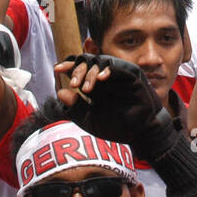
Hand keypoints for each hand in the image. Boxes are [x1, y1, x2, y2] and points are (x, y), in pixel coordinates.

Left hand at [53, 54, 167, 147]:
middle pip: (89, 63)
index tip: (57, 69)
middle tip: (74, 84)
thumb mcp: (89, 118)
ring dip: (91, 72)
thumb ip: (75, 107)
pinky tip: (101, 77)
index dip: (69, 66)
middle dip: (78, 70)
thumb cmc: (116, 126)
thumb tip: (60, 92)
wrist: (139, 134)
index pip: (80, 70)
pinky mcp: (132, 77)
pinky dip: (109, 70)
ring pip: (101, 63)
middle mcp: (106, 78)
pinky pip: (119, 68)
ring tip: (86, 88)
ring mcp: (118, 76)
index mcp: (95, 86)